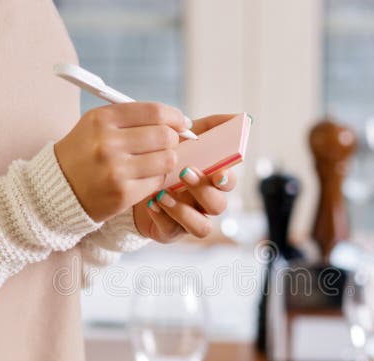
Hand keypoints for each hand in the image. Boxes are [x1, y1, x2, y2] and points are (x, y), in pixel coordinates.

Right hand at [54, 102, 191, 221]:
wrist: (58, 189)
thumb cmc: (84, 153)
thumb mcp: (98, 125)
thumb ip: (134, 118)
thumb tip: (178, 121)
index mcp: (102, 119)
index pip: (154, 112)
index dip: (175, 116)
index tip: (181, 123)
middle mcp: (107, 143)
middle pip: (165, 135)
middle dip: (173, 139)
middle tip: (167, 144)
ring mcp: (115, 170)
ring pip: (167, 159)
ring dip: (167, 160)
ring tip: (155, 161)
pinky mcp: (123, 193)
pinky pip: (158, 181)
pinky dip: (156, 178)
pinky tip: (143, 177)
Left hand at [132, 114, 238, 242]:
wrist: (136, 181)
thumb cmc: (168, 160)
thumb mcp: (185, 139)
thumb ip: (210, 128)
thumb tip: (236, 117)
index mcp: (212, 180)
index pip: (228, 181)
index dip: (226, 178)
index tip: (217, 171)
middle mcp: (205, 202)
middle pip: (218, 204)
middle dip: (203, 190)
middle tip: (184, 173)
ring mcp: (190, 219)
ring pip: (202, 225)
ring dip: (184, 209)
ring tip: (163, 192)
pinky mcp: (172, 231)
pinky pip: (174, 230)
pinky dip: (163, 216)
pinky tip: (152, 202)